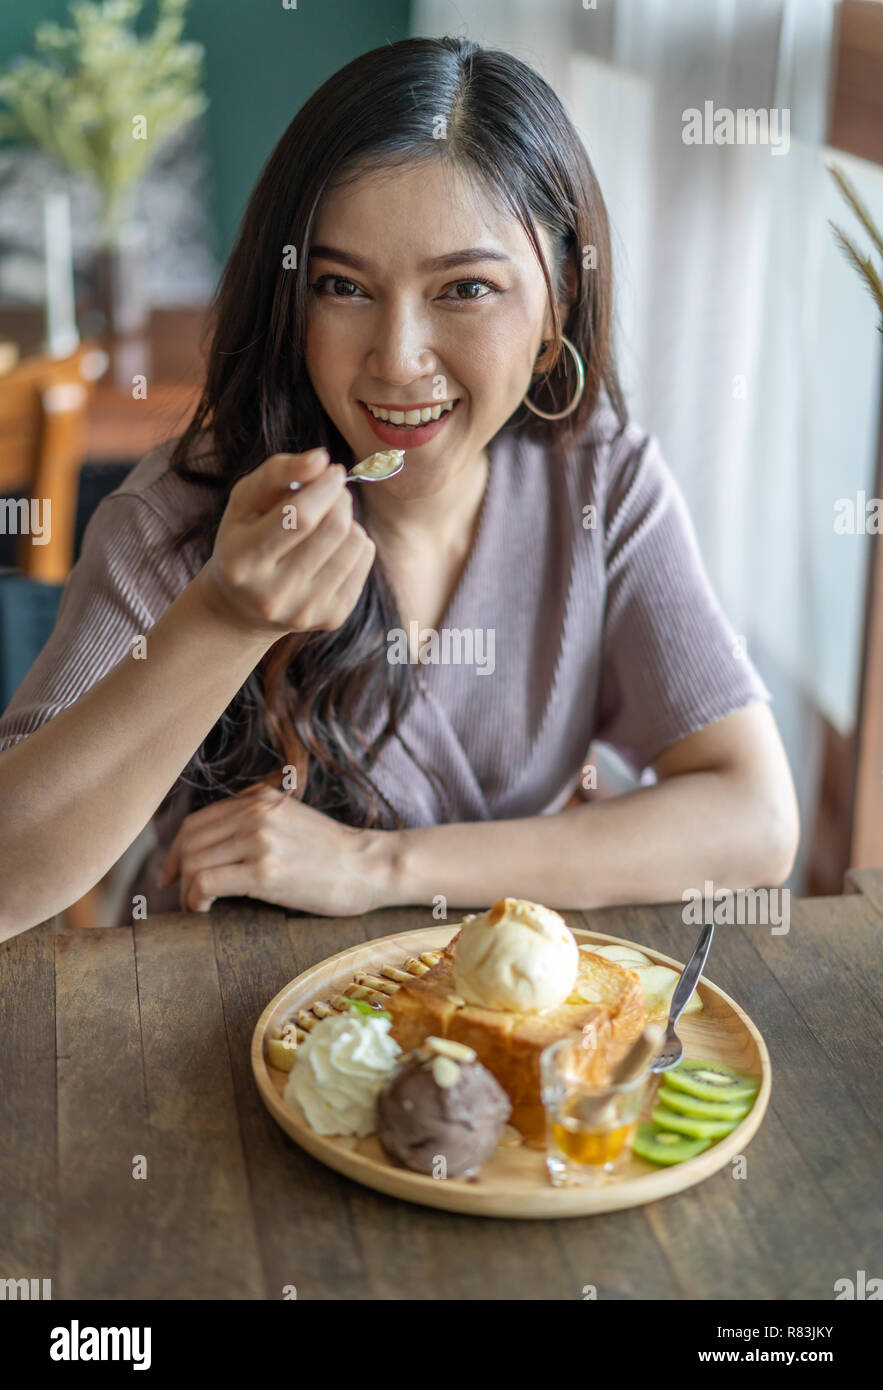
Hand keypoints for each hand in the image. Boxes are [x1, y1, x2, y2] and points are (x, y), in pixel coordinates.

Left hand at [156, 782, 393, 915]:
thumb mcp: (291, 819)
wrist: (372, 866)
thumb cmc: (334, 853)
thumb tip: (216, 842)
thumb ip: (257, 819)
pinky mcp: (265, 872)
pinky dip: (195, 900)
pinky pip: (207, 884)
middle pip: (189, 842)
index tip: (171, 873)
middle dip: (175, 872)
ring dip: (186, 891)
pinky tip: (204, 911)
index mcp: (259, 799)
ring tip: (196, 908)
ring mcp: (260, 841)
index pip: (197, 821)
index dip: (175, 849)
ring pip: (193, 863)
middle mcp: (255, 813)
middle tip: (179, 896)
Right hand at [193, 447, 375, 640]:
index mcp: (242, 562)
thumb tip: (321, 458)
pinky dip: (356, 542)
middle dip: (339, 499)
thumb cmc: (244, 539)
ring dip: (348, 520)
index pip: (300, 518)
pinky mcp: (331, 618)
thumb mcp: (245, 501)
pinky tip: (333, 546)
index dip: (325, 487)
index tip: (333, 471)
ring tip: (327, 521)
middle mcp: (273, 594)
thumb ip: (278, 472)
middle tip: (331, 491)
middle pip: (333, 529)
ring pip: (355, 543)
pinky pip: (364, 560)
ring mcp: (305, 611)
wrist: (242, 609)